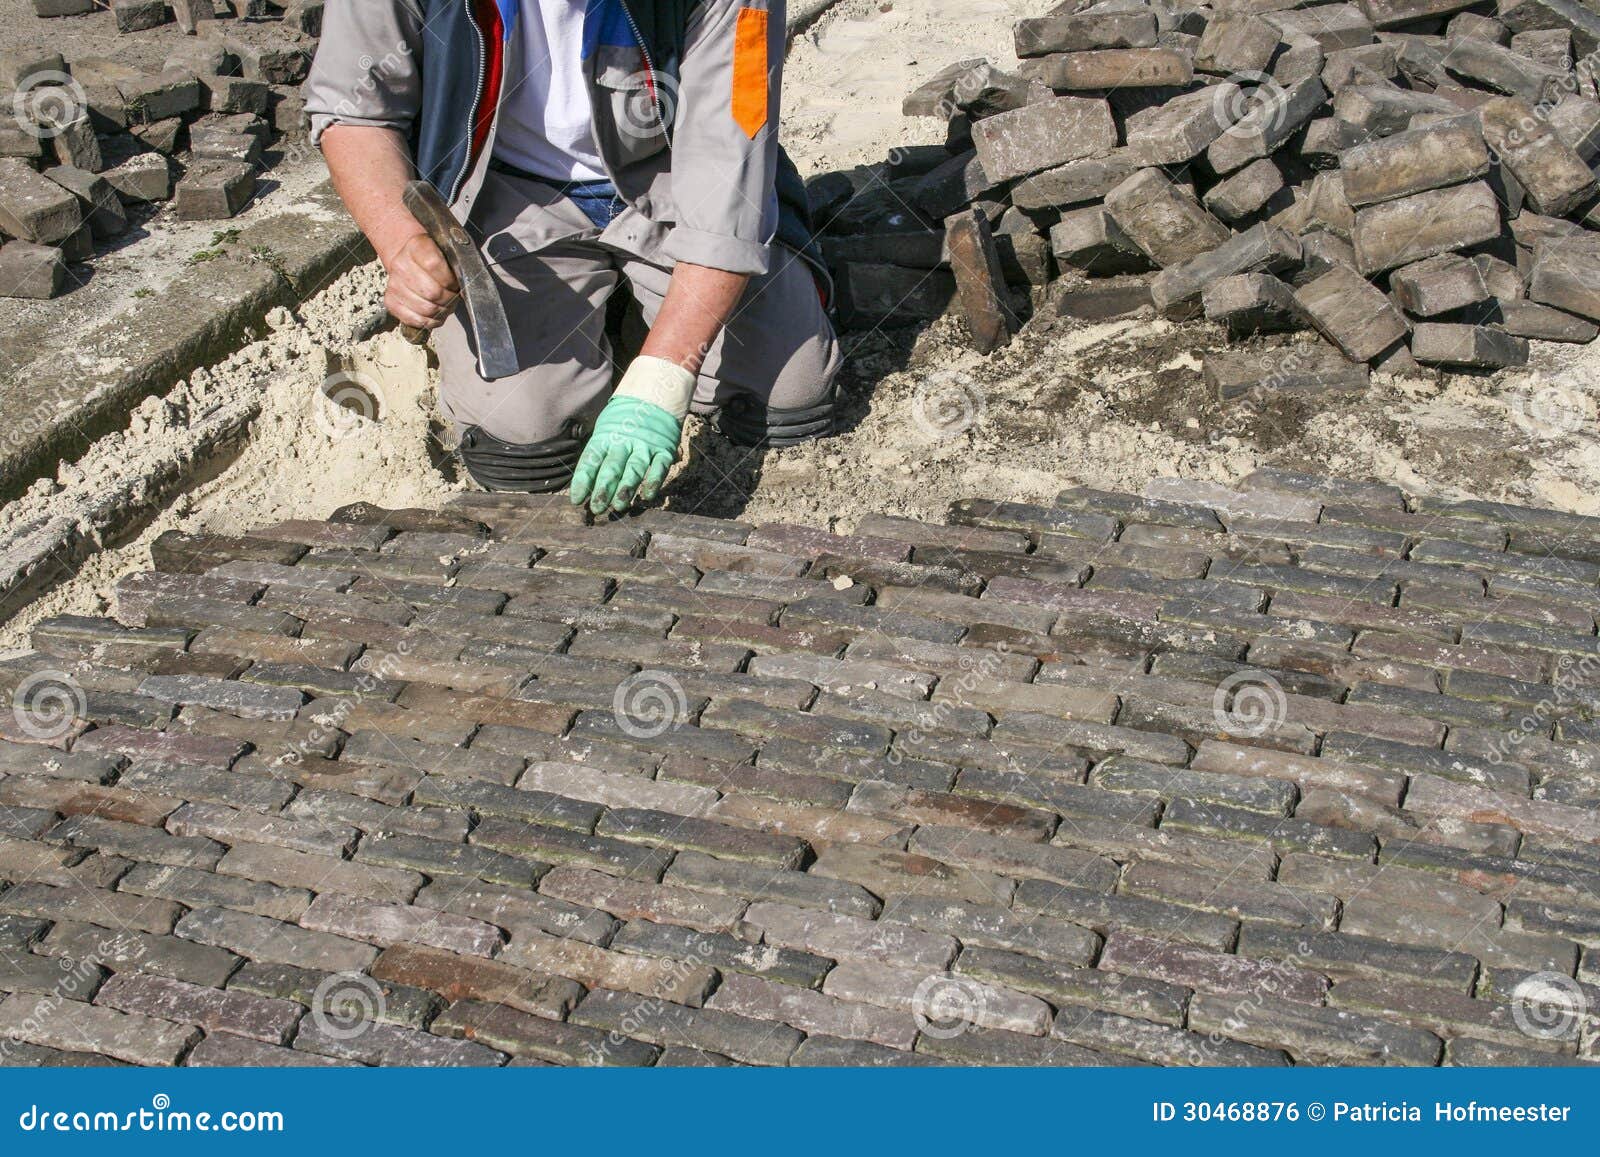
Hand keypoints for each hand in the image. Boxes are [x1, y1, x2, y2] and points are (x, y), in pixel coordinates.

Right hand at [382, 232, 457, 329]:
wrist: (408, 260)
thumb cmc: (432, 259)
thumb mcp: (444, 252)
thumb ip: (454, 265)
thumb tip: (465, 287)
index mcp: (415, 247)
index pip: (434, 265)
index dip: (450, 279)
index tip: (455, 283)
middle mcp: (400, 265)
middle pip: (432, 292)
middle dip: (449, 299)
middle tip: (453, 297)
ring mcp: (394, 284)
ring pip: (426, 309)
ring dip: (442, 311)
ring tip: (445, 305)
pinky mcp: (390, 301)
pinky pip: (415, 320)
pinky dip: (430, 321)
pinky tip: (435, 315)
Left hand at [570, 356, 696, 512]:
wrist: (656, 393)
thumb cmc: (625, 417)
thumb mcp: (606, 427)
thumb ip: (599, 451)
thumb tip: (586, 481)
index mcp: (606, 436)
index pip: (591, 460)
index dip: (582, 481)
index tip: (576, 499)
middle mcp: (624, 441)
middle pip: (611, 468)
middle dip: (602, 490)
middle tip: (596, 508)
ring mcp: (645, 445)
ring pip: (634, 470)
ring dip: (625, 490)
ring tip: (618, 506)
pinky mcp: (664, 450)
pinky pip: (658, 468)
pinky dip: (653, 482)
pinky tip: (646, 496)